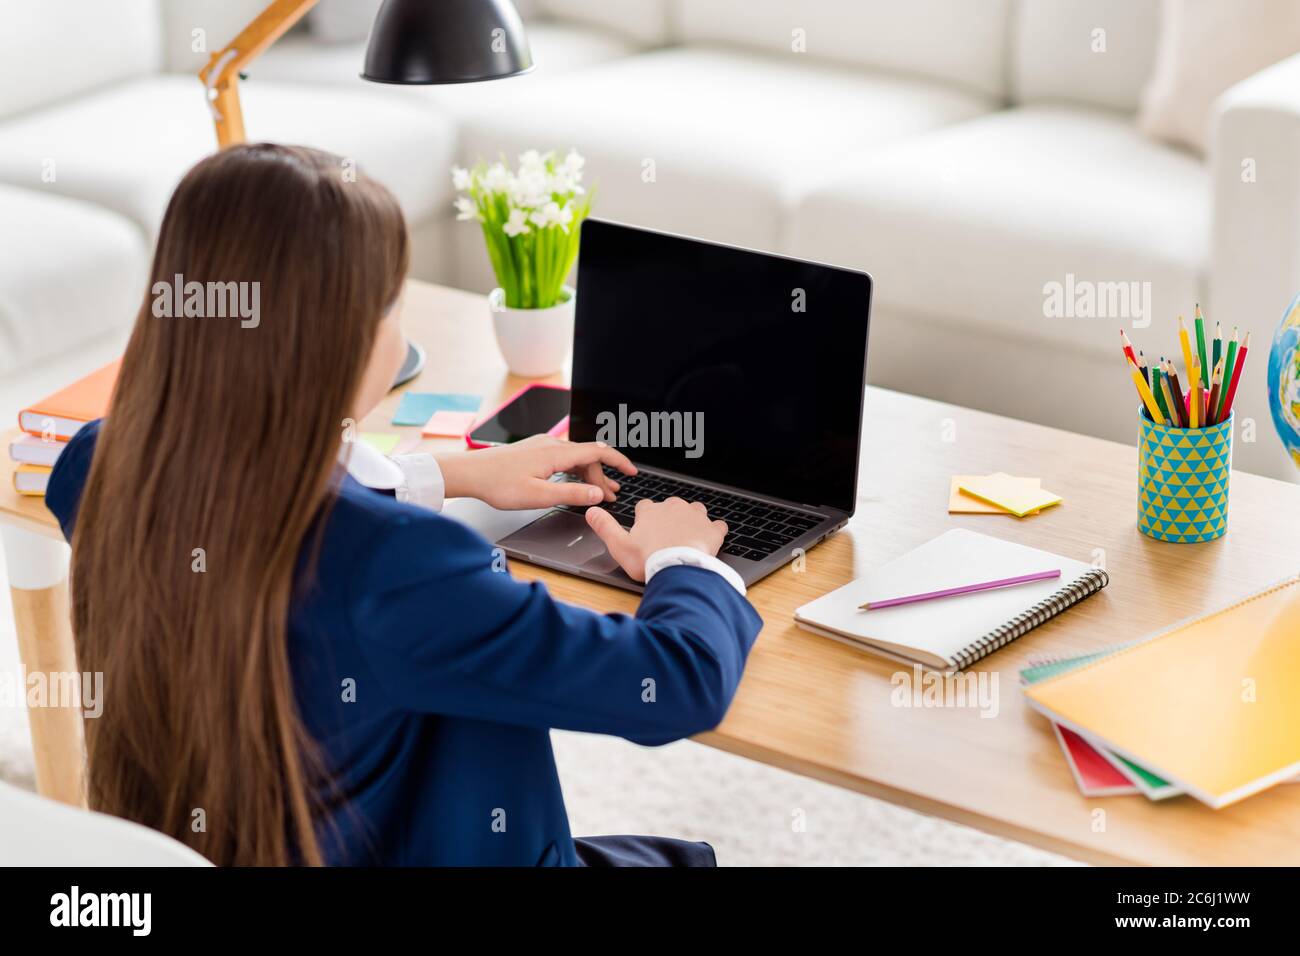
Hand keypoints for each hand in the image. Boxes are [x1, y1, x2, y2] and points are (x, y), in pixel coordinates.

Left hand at [435, 435, 635, 509]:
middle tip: (611, 496)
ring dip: (589, 474)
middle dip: (603, 476)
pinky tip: (573, 482)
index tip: (632, 471)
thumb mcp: (539, 496)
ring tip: (598, 492)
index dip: (618, 461)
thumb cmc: (498, 484)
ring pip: (575, 457)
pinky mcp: (534, 451)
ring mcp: (542, 446)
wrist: (470, 473)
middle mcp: (551, 444)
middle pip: (588, 457)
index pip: (598, 452)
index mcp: (556, 453)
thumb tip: (597, 495)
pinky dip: (575, 470)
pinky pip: (563, 457)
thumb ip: (571, 494)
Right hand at [585, 497, 727, 581]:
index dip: (644, 518)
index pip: (645, 506)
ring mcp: (695, 516)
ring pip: (695, 511)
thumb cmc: (648, 559)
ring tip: (688, 538)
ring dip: (693, 521)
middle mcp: (674, 507)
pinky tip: (710, 541)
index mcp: (651, 511)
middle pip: (671, 506)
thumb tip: (591, 511)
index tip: (645, 530)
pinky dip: (714, 532)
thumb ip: (604, 526)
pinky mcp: (712, 530)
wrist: (678, 570)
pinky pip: (717, 526)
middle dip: (670, 519)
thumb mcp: (619, 545)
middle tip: (666, 539)